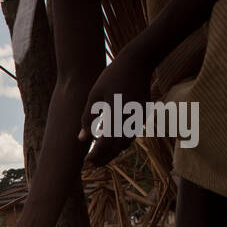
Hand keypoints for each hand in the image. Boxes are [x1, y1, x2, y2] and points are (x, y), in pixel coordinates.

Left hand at [81, 49, 152, 167]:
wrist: (138, 62)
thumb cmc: (111, 76)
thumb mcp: (94, 96)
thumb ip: (87, 119)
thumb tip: (82, 139)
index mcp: (116, 113)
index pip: (106, 142)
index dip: (96, 155)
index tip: (87, 161)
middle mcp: (130, 118)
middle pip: (118, 147)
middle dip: (105, 158)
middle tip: (92, 164)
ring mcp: (140, 117)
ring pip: (126, 143)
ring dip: (114, 152)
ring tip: (100, 157)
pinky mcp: (144, 115)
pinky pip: (132, 134)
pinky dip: (121, 142)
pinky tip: (110, 143)